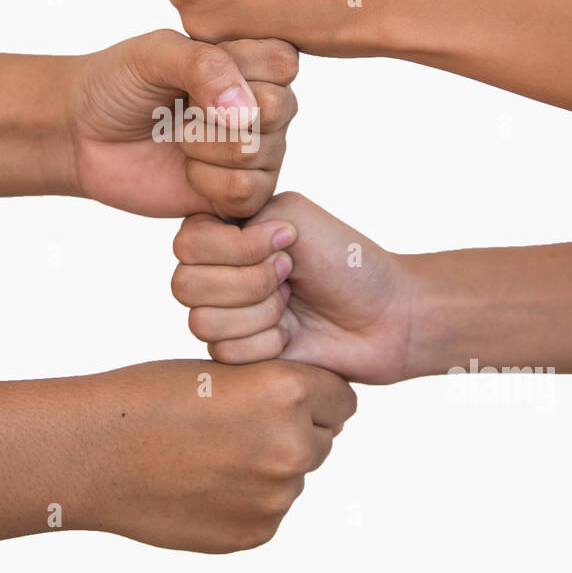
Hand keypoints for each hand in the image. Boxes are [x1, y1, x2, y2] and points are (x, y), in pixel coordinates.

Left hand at [67, 28, 297, 218]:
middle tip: (181, 109)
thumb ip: (205, 64)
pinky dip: (206, 182)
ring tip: (178, 138)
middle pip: (277, 110)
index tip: (193, 72)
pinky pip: (247, 193)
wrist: (83, 135)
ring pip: (260, 154)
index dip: (236, 71)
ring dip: (204, 147)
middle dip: (214, 112)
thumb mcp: (155, 53)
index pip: (282, 65)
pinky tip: (186, 170)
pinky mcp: (240, 196)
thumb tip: (246, 113)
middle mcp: (267, 108)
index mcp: (256, 63)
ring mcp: (258, 154)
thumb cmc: (119, 83)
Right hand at [79, 358, 355, 552]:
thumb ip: (280, 393)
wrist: (93, 454)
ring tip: (206, 456)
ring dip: (265, 468)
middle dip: (291, 432)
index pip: (340, 398)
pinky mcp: (256, 533)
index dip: (310, 394)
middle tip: (232, 428)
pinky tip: (199, 485)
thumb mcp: (222, 370)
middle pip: (321, 439)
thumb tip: (328, 427)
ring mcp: (276, 497)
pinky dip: (244, 500)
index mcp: (287, 392)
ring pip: (293, 477)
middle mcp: (292, 446)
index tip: (278, 397)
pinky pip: (268, 511)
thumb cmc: (150, 398)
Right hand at [171, 191, 412, 383]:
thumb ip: (238, 220)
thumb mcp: (293, 216)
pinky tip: (291, 336)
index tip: (286, 243)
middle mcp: (216, 275)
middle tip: (290, 276)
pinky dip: (266, 343)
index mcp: (224, 235)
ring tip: (292, 306)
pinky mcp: (239, 356)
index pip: (188, 242)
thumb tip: (202, 254)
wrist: (386, 316)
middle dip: (249, 283)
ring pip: (202, 322)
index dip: (236, 249)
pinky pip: (224, 353)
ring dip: (259, 313)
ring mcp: (225, 317)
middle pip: (185, 285)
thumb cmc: (346, 261)